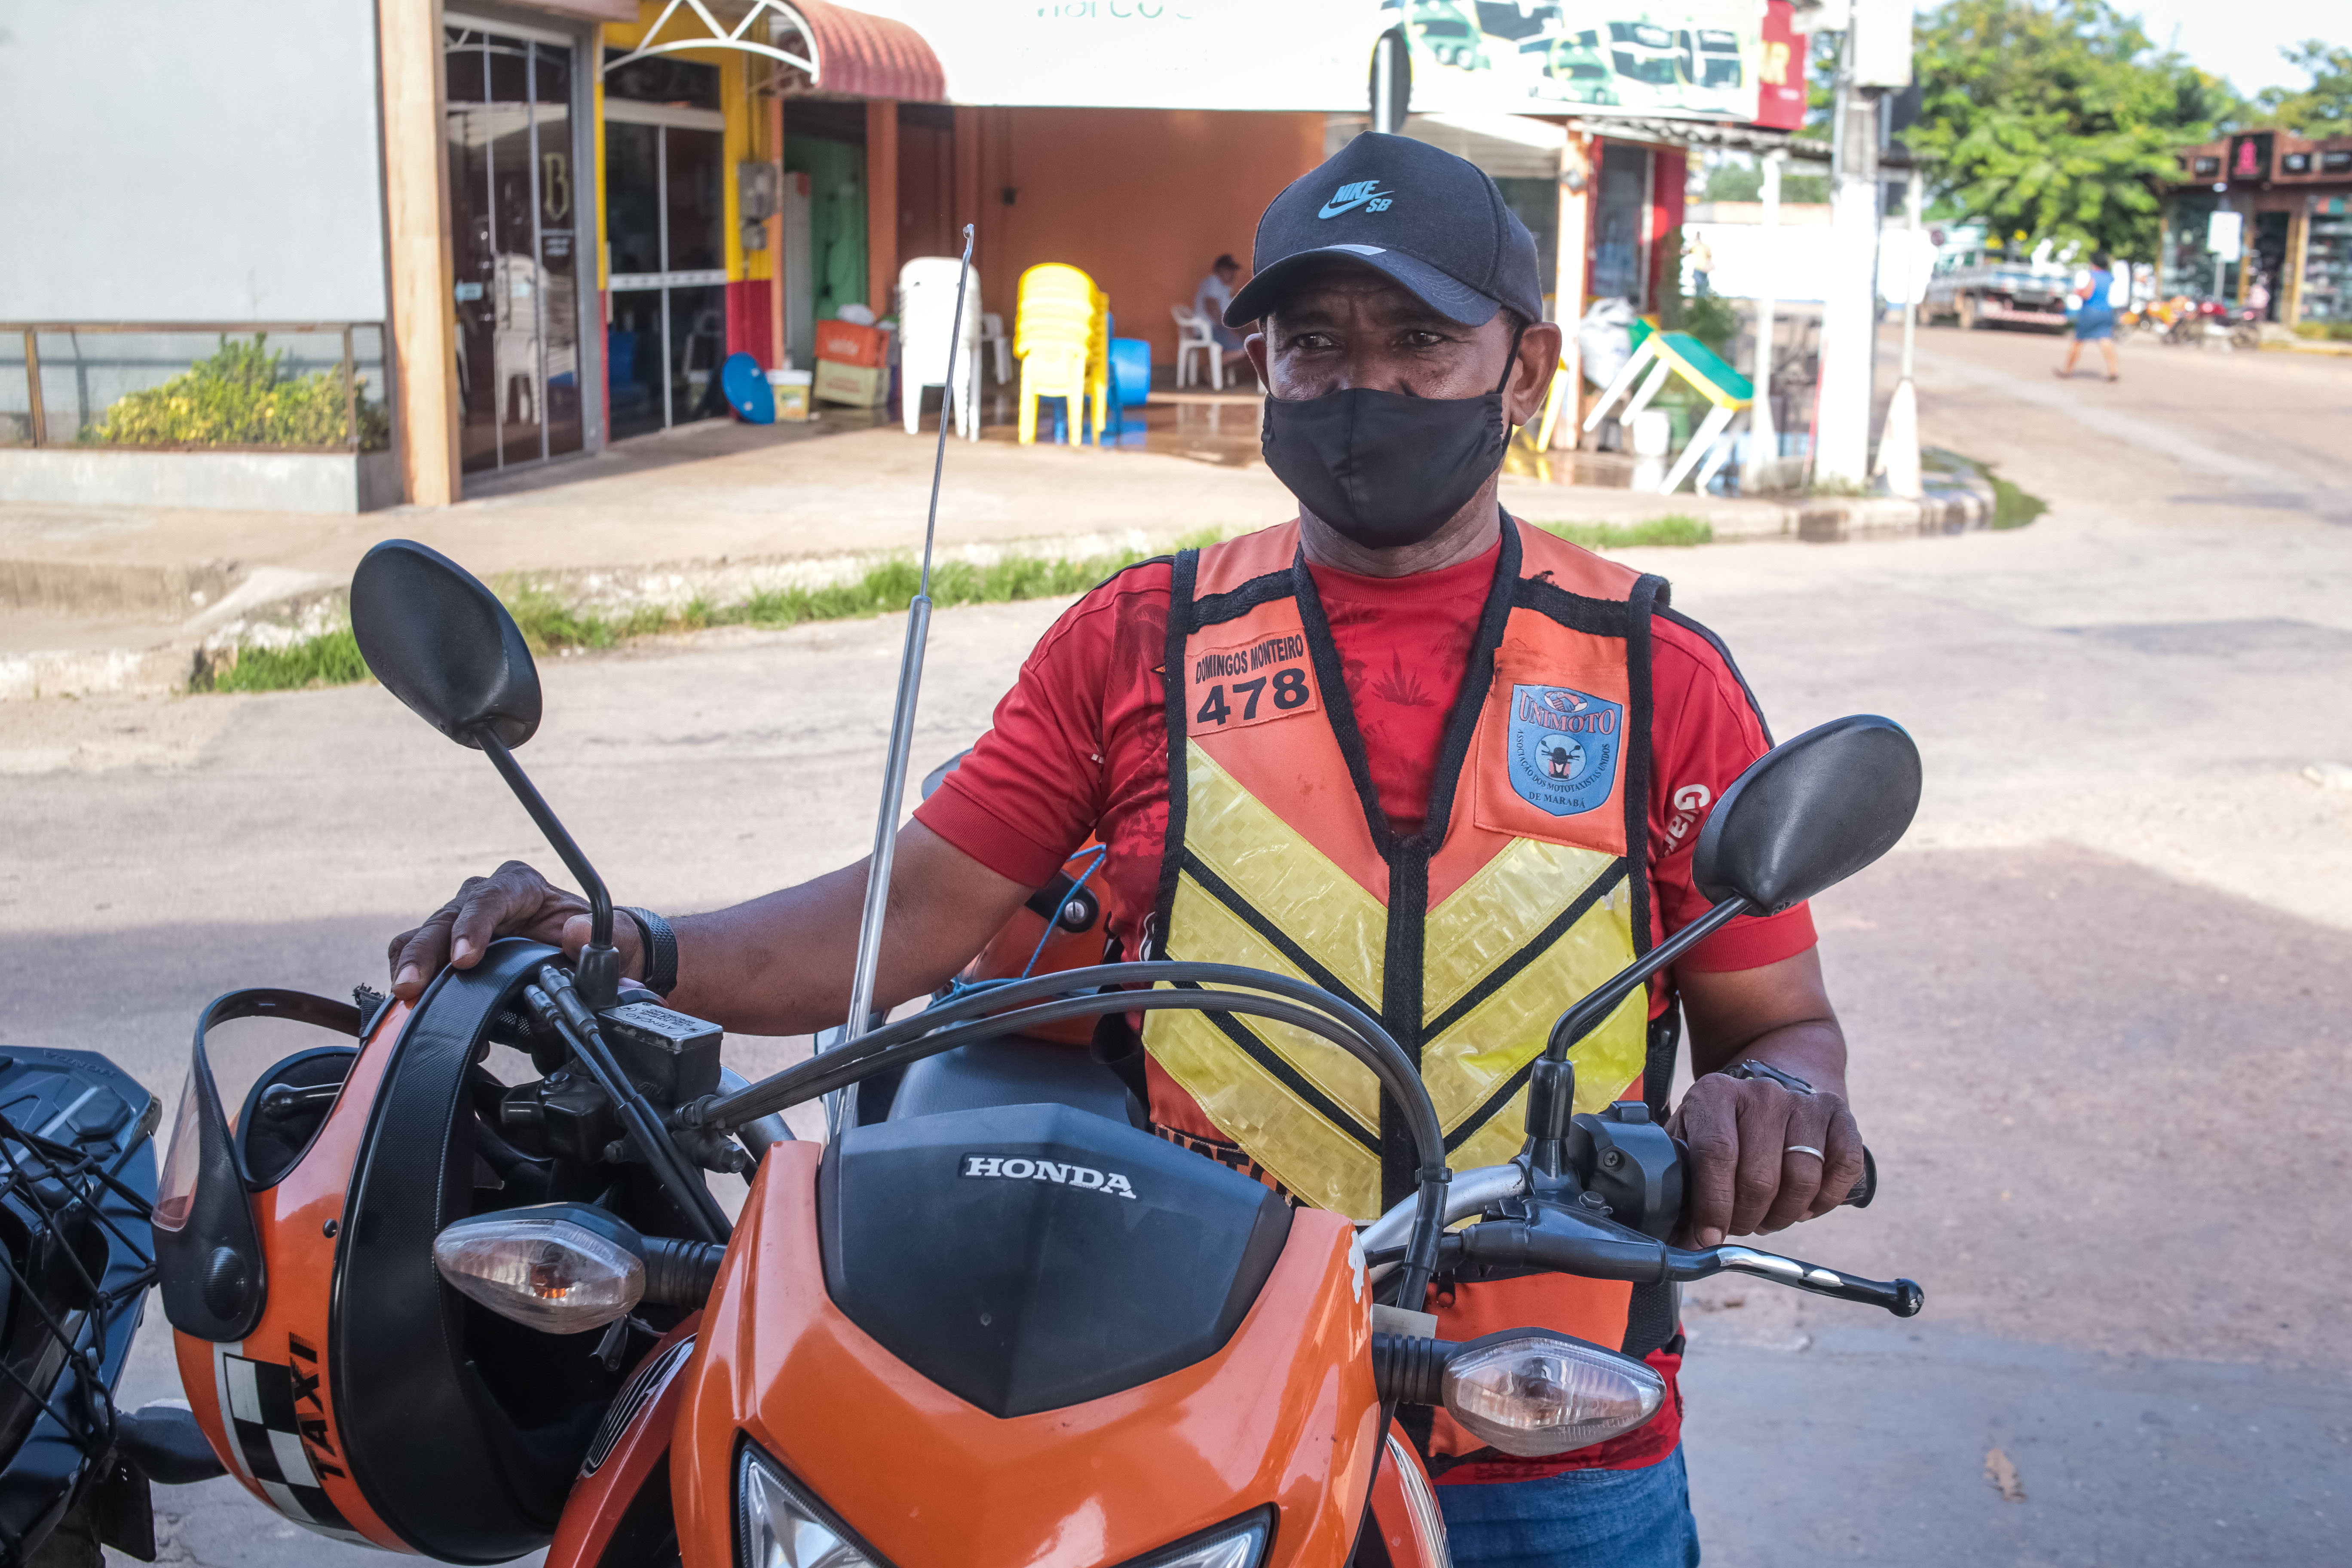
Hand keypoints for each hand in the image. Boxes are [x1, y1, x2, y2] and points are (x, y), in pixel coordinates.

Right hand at [385, 861, 640, 1002]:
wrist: (589, 959)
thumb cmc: (596, 940)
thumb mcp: (612, 936)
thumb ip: (599, 933)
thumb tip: (575, 932)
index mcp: (519, 885)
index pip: (488, 898)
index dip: (472, 926)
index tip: (465, 958)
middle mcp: (482, 898)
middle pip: (443, 920)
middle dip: (423, 953)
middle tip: (411, 986)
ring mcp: (460, 925)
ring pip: (420, 940)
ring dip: (410, 971)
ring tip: (406, 1002)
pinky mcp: (447, 953)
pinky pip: (420, 965)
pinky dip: (417, 990)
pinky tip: (421, 1016)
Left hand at [1669, 1071, 1864, 1247]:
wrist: (1771, 1089)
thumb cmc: (1724, 1125)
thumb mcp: (1690, 1138)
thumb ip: (1680, 1181)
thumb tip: (1681, 1239)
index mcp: (1716, 1094)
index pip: (1717, 1155)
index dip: (1714, 1205)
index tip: (1709, 1236)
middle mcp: (1762, 1094)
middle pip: (1760, 1177)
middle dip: (1747, 1218)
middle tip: (1739, 1226)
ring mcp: (1804, 1102)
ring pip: (1802, 1179)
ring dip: (1784, 1215)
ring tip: (1768, 1217)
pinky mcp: (1840, 1115)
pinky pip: (1844, 1169)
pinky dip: (1826, 1200)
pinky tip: (1804, 1205)